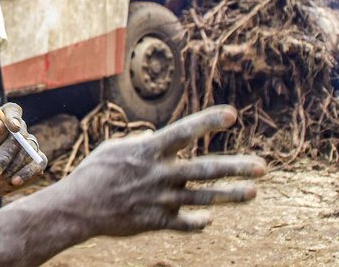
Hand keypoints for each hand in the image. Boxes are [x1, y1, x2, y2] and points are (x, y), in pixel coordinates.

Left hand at [0, 103, 47, 195]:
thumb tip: (1, 124)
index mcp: (2, 119)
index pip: (12, 110)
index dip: (14, 117)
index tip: (12, 127)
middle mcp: (19, 129)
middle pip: (20, 136)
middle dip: (5, 156)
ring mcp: (30, 145)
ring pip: (28, 153)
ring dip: (10, 168)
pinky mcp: (37, 161)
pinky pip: (38, 164)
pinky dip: (25, 174)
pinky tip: (14, 181)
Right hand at [52, 105, 264, 237]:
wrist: (77, 208)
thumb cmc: (95, 172)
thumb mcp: (116, 148)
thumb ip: (144, 144)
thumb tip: (159, 138)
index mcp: (148, 151)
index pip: (184, 132)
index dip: (208, 121)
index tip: (232, 115)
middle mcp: (158, 174)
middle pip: (205, 169)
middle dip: (235, 168)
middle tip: (262, 166)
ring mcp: (159, 199)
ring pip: (203, 198)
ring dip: (230, 195)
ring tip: (253, 191)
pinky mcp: (155, 221)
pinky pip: (185, 223)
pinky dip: (199, 221)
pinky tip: (211, 217)